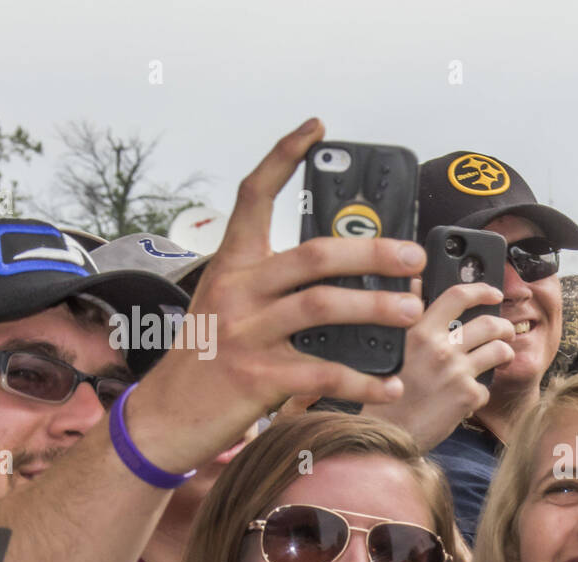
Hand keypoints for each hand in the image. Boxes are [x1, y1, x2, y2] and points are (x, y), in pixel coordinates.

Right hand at [124, 118, 427, 472]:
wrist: (164, 417)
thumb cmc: (210, 359)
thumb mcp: (230, 307)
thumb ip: (276, 285)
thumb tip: (347, 274)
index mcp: (231, 266)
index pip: (254, 196)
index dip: (284, 157)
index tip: (316, 129)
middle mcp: (236, 291)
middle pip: (313, 255)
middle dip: (372, 253)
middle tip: (413, 256)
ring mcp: (245, 333)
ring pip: (322, 307)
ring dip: (376, 309)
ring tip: (413, 311)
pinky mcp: (256, 378)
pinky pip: (323, 371)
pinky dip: (363, 380)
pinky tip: (390, 385)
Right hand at [363, 283, 513, 450]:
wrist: (386, 432)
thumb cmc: (385, 392)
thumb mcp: (391, 347)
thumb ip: (407, 315)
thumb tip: (414, 282)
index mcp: (419, 331)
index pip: (457, 296)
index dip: (482, 290)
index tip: (493, 293)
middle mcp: (439, 348)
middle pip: (488, 323)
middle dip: (503, 325)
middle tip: (504, 331)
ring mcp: (456, 371)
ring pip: (499, 350)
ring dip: (505, 352)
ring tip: (501, 357)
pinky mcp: (467, 396)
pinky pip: (487, 386)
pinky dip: (481, 391)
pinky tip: (469, 396)